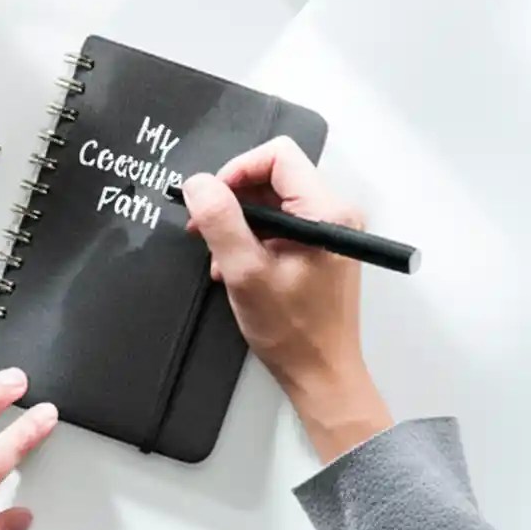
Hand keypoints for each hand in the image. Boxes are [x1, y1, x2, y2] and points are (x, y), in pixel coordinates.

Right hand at [181, 136, 391, 461]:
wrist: (322, 374)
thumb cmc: (291, 330)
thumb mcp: (245, 272)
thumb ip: (220, 221)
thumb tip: (197, 182)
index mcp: (325, 211)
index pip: (278, 155)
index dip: (237, 169)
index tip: (209, 199)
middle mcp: (333, 212)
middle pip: (273, 176)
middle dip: (232, 198)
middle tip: (203, 228)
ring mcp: (327, 230)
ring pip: (272, 200)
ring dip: (237, 222)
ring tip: (217, 257)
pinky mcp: (318, 247)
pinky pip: (278, 223)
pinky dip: (250, 237)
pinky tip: (233, 267)